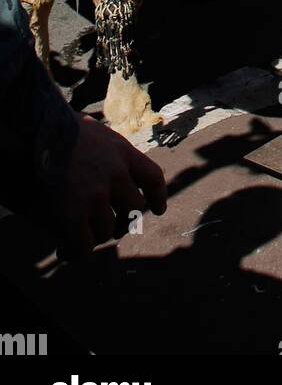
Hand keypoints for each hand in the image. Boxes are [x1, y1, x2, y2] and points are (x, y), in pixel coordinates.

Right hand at [50, 114, 166, 258]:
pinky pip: (83, 246)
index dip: (157, 196)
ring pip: (107, 230)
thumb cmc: (48, 132)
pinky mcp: (72, 215)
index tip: (157, 209)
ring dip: (94, 238)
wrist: (21, 136)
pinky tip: (64, 250)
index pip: (152, 176)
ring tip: (77, 239)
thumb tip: (105, 164)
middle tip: (109, 229)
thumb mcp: (87, 131)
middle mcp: (114, 173)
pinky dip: (75, 252)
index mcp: (120, 150)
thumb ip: (102, 150)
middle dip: (123, 222)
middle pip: (133, 209)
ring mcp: (94, 195)